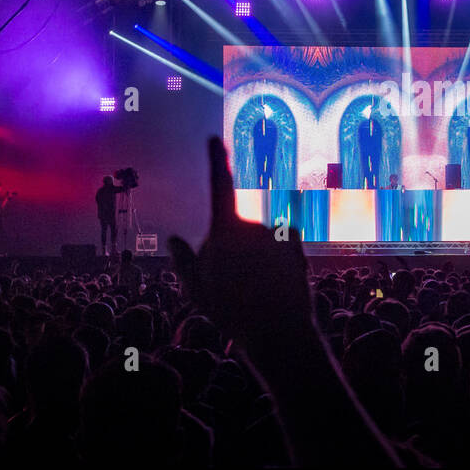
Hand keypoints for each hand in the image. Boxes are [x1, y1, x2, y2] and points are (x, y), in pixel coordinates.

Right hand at [168, 138, 312, 356]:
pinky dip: (277, 256)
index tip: (215, 138)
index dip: (216, 161)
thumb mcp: (198, 290)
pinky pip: (279, 244)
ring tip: (256, 290)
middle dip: (231, 251)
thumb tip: (173, 240)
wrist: (279, 331)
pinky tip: (277, 282)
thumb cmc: (233, 312)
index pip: (219, 187)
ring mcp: (276, 232)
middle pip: (234, 230)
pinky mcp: (295, 242)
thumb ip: (184, 261)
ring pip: (257, 240)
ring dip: (255, 258)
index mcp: (226, 230)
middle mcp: (253, 223)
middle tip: (232, 287)